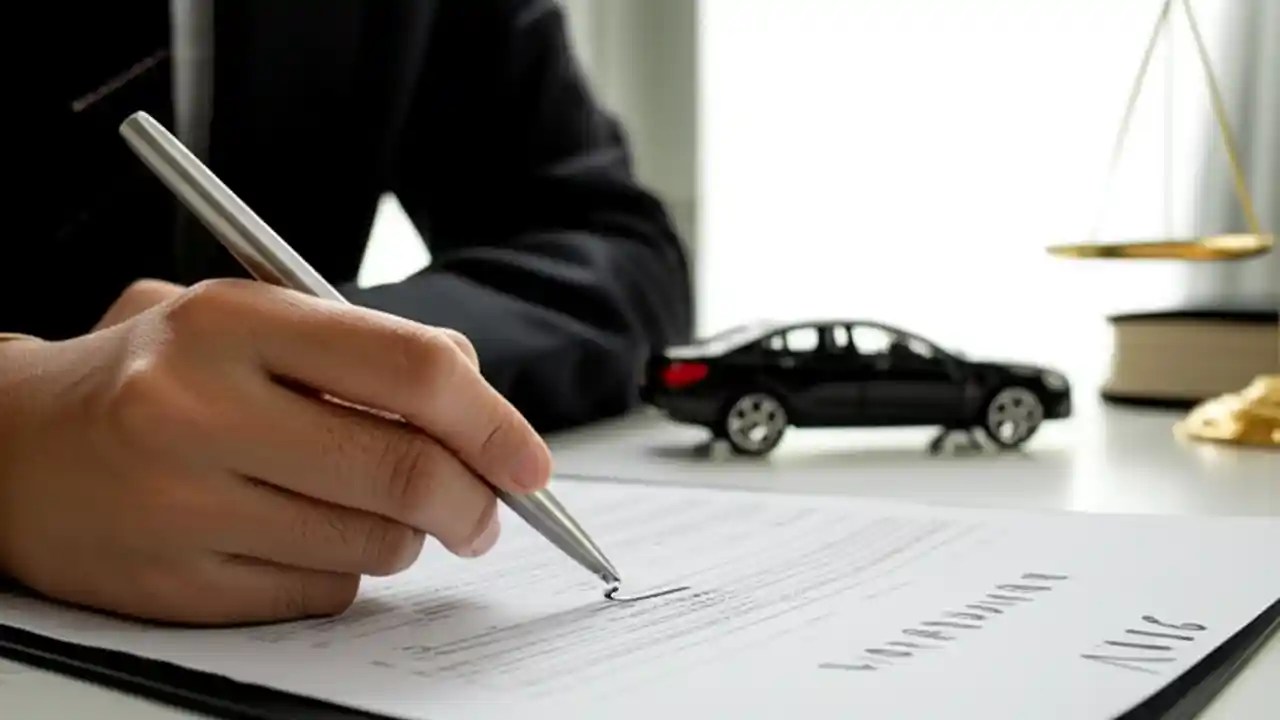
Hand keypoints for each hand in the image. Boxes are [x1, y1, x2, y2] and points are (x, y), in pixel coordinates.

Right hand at [0, 278, 550, 624]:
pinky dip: (346, 570)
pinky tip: (309, 537)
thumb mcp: (246, 317)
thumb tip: (475, 384)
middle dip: (476, 501)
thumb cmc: (155, 372)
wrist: (11, 447)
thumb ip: (359, 342)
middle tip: (487, 511)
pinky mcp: (174, 585)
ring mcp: (183, 505)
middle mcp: (200, 409)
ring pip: (374, 544)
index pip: (412, 370)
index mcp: (232, 320)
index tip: (530, 461)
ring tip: (383, 511)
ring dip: (409, 536)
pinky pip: (320, 592)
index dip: (495, 421)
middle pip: (406, 471)